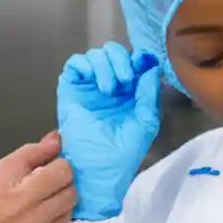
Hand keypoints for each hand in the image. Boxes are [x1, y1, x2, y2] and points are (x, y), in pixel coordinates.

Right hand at [0, 133, 76, 222]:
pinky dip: (60, 214)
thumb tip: (54, 141)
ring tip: (48, 196)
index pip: (42, 153)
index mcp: (1, 179)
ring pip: (70, 198)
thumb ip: (23, 159)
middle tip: (51, 175)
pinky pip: (64, 222)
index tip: (52, 152)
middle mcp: (19, 200)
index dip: (52, 151)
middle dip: (62, 171)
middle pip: (64, 174)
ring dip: (63, 192)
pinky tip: (46, 215)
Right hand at [58, 41, 161, 220]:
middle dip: (122, 60)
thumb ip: (150, 93)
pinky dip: (87, 66)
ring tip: (111, 90)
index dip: (139, 58)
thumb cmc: (121, 154)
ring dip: (107, 65)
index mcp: (129, 92)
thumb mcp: (146, 121)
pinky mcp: (71, 89)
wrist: (99, 169)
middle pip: (114, 52)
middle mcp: (109, 86)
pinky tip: (97, 85)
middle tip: (126, 81)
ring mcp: (89, 87)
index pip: (134, 62)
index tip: (144, 62)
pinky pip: (75, 63)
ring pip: (96, 55)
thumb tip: (152, 67)